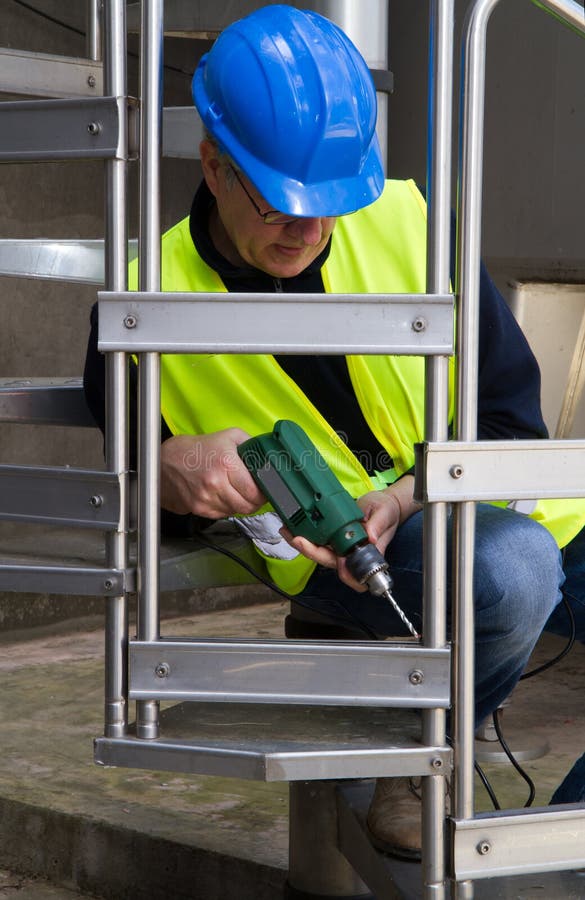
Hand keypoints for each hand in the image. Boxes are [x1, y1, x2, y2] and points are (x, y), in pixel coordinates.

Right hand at [160, 428, 265, 518]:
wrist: (168, 461)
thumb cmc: (199, 448)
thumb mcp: (229, 436)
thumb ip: (252, 445)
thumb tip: (270, 457)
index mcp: (226, 463)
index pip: (255, 492)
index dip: (264, 493)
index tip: (266, 489)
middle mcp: (216, 483)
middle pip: (248, 506)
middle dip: (256, 502)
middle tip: (255, 493)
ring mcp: (206, 498)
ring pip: (237, 512)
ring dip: (241, 504)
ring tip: (237, 491)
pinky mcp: (200, 508)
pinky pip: (224, 515)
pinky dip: (228, 507)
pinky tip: (224, 494)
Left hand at [282, 475, 418, 591]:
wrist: (383, 504)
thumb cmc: (387, 513)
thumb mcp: (385, 515)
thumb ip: (378, 526)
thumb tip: (370, 537)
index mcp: (365, 553)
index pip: (352, 569)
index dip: (342, 569)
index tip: (336, 560)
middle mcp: (350, 553)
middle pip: (327, 560)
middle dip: (310, 551)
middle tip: (297, 539)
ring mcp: (340, 545)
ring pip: (318, 551)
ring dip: (302, 543)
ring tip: (288, 530)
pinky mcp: (332, 535)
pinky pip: (317, 539)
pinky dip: (304, 533)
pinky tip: (292, 525)